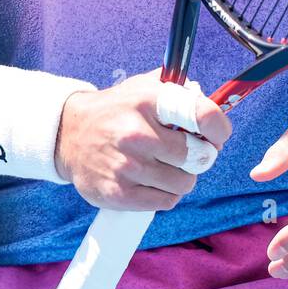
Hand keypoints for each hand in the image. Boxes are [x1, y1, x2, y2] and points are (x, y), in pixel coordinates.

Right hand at [55, 67, 231, 211]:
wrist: (68, 134)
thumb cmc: (117, 111)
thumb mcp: (143, 87)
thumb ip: (179, 91)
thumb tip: (214, 104)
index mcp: (147, 101)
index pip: (201, 115)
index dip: (219, 128)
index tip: (216, 134)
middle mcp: (136, 133)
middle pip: (198, 156)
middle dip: (200, 156)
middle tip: (189, 152)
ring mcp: (127, 166)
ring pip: (184, 183)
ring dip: (182, 177)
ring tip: (166, 166)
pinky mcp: (118, 193)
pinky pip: (166, 201)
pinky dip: (166, 193)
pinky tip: (153, 180)